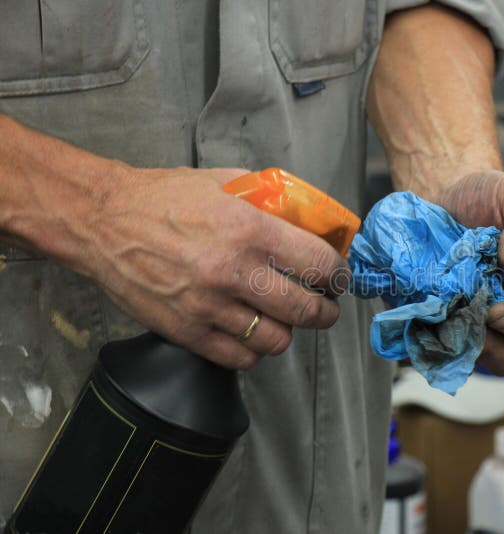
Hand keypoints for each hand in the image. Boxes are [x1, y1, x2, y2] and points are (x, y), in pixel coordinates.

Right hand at [79, 165, 349, 368]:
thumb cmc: (164, 198)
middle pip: (306, 311)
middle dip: (325, 312)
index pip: (320, 265)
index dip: (338, 276)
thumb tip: (309, 220)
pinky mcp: (188, 331)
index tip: (337, 279)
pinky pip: (240, 357)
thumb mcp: (228, 183)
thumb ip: (272, 203)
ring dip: (288, 332)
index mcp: (251, 230)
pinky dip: (254, 350)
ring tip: (284, 319)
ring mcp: (210, 306)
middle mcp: (234, 272)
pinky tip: (252, 332)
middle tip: (324, 307)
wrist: (105, 221)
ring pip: (276, 341)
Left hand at [434, 170, 503, 374]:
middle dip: (490, 347)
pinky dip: (426, 337)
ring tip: (438, 316)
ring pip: (472, 357)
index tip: (498, 311)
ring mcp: (476, 323)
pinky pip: (436, 347)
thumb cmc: (492, 195)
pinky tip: (417, 314)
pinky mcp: (441, 323)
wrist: (445, 193)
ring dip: (455, 344)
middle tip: (465, 320)